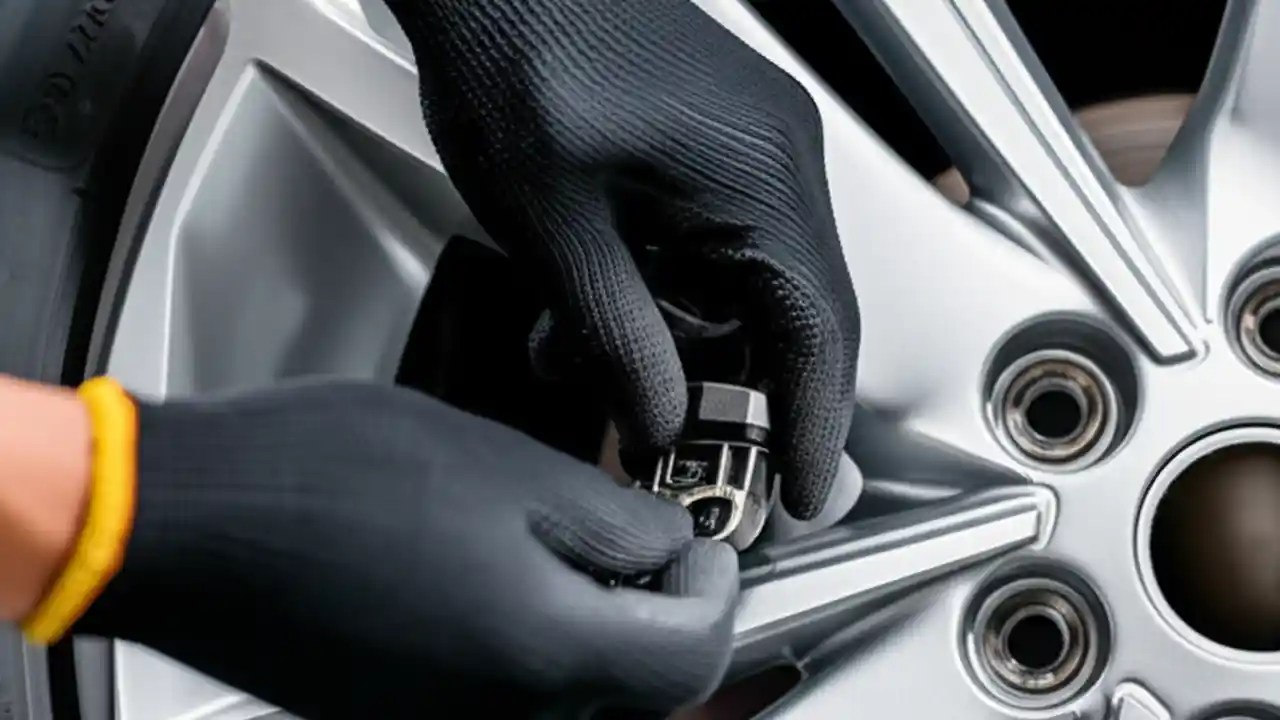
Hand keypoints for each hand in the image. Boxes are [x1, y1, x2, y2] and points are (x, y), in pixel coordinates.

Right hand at [74, 380, 737, 717]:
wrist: (187, 521)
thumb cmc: (323, 480)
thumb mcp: (509, 470)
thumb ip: (615, 521)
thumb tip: (668, 544)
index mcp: (542, 658)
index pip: (694, 654)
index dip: (715, 586)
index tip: (703, 541)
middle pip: (636, 684)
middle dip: (655, 605)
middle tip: (639, 533)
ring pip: (569, 688)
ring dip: (590, 619)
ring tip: (561, 535)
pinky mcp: (397, 714)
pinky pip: (500, 690)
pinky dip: (525, 637)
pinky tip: (495, 568)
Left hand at [385, 0, 859, 519]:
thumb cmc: (519, 54)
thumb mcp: (558, 233)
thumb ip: (618, 344)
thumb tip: (658, 423)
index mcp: (761, 182)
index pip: (819, 337)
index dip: (811, 429)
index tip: (800, 493)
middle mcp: (776, 162)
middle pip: (782, 319)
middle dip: (713, 386)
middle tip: (659, 435)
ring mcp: (751, 147)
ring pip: (739, 286)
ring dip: (669, 333)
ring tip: (581, 344)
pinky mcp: (714, 142)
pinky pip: (714, 244)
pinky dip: (662, 287)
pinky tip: (595, 293)